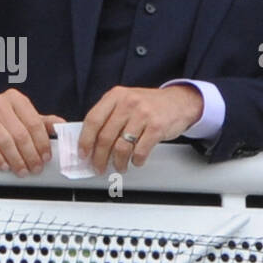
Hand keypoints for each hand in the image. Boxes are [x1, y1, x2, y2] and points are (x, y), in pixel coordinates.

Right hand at [0, 89, 63, 174]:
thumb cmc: (2, 121)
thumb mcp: (23, 118)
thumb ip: (43, 122)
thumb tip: (64, 126)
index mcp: (16, 99)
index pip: (34, 123)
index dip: (42, 143)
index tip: (46, 158)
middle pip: (21, 134)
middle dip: (31, 155)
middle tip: (35, 169)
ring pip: (5, 141)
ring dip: (16, 160)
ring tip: (22, 171)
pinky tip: (4, 166)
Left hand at [79, 84, 204, 174]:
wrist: (180, 102)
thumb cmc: (150, 105)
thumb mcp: (126, 101)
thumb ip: (109, 116)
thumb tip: (91, 142)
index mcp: (115, 96)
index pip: (93, 120)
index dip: (85, 140)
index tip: (83, 154)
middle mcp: (128, 103)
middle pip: (105, 137)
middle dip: (99, 157)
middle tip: (99, 167)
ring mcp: (143, 115)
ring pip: (122, 147)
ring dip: (118, 162)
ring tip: (119, 166)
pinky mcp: (157, 127)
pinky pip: (140, 151)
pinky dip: (136, 161)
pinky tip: (136, 161)